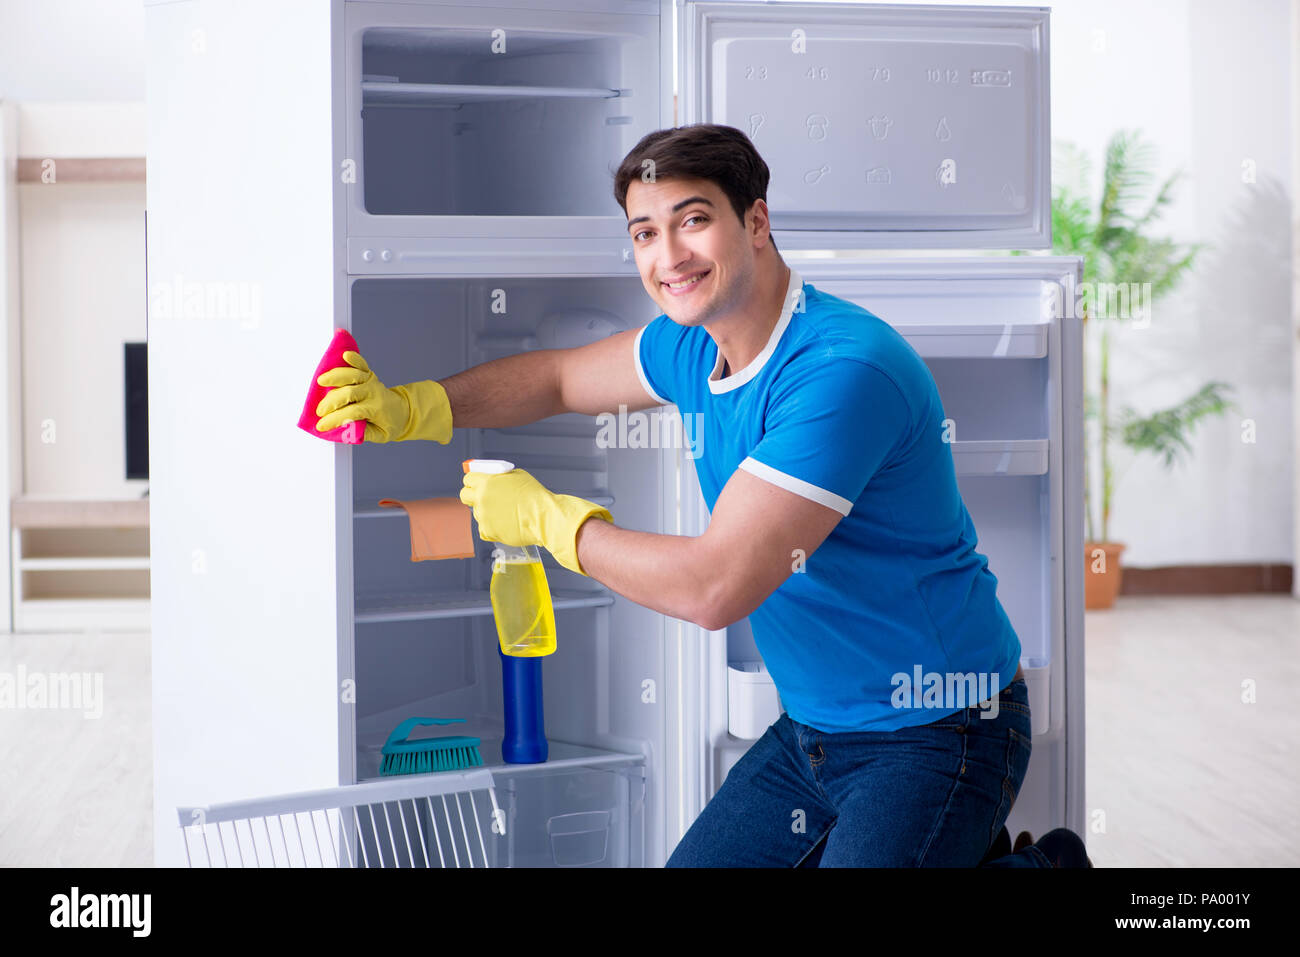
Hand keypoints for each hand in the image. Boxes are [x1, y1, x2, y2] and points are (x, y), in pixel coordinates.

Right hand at [315, 351, 452, 443]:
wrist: (402, 411)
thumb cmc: (388, 425)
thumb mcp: (379, 435)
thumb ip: (363, 433)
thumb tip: (344, 430)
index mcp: (375, 409)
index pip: (351, 413)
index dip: (334, 419)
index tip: (321, 426)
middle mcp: (373, 392)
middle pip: (349, 393)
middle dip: (331, 402)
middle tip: (319, 411)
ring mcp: (371, 381)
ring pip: (353, 375)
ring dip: (336, 377)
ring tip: (321, 381)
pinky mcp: (369, 374)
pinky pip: (362, 364)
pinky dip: (354, 359)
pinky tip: (345, 355)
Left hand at [460, 468, 611, 575]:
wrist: (544, 517)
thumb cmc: (535, 497)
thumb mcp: (517, 476)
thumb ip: (499, 477)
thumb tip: (492, 479)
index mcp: (487, 482)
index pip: (468, 478)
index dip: (473, 481)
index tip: (476, 484)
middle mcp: (482, 498)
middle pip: (464, 495)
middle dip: (472, 496)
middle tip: (483, 498)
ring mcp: (483, 516)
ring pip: (477, 513)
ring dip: (487, 513)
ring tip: (505, 513)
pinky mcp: (488, 531)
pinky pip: (484, 529)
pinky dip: (493, 527)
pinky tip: (506, 523)